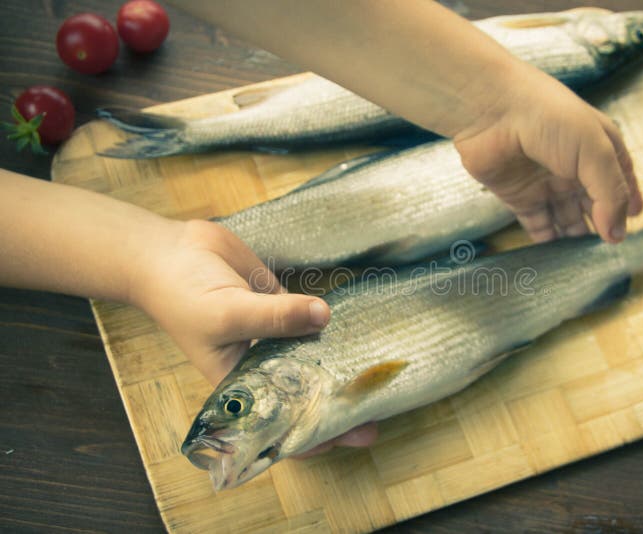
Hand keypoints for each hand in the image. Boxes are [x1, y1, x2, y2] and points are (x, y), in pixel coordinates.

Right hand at [128, 219, 377, 451]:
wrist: (171, 254)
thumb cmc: (184, 297)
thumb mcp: (229, 315)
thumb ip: (278, 317)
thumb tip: (324, 316)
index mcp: (243, 389)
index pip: (283, 424)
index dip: (317, 436)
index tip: (355, 433)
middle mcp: (263, 369)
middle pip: (308, 394)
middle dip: (341, 404)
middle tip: (381, 408)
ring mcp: (276, 336)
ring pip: (316, 356)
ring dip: (342, 364)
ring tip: (381, 374)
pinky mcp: (283, 306)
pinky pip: (314, 319)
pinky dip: (334, 325)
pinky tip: (362, 329)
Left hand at [454, 67, 642, 243]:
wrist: (492, 111)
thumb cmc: (549, 118)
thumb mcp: (594, 150)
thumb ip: (610, 193)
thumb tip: (617, 235)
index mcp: (599, 149)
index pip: (621, 183)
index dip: (628, 206)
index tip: (632, 231)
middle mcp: (574, 168)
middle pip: (594, 206)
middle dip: (602, 229)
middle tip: (608, 257)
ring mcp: (547, 184)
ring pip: (567, 220)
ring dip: (575, 240)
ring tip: (584, 265)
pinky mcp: (520, 197)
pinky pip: (538, 225)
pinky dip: (548, 242)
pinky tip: (557, 260)